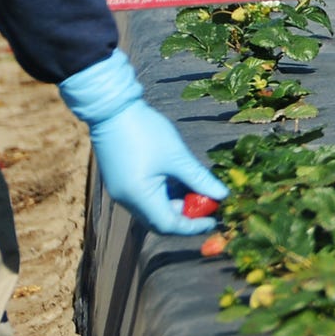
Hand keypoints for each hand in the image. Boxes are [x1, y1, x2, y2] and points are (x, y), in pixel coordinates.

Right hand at [59, 51, 227, 235]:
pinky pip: (145, 197)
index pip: (169, 225)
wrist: (112, 109)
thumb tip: (222, 195)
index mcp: (139, 197)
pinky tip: (181, 180)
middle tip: (208, 203)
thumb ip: (200, 179)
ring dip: (176, 203)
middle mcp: (127, 200)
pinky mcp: (122, 181)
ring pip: (153, 208)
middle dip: (186, 215)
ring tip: (197, 188)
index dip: (193, 226)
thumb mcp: (177, 156)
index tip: (214, 220)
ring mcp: (122, 191)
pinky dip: (164, 194)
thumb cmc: (146, 131)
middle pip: (160, 220)